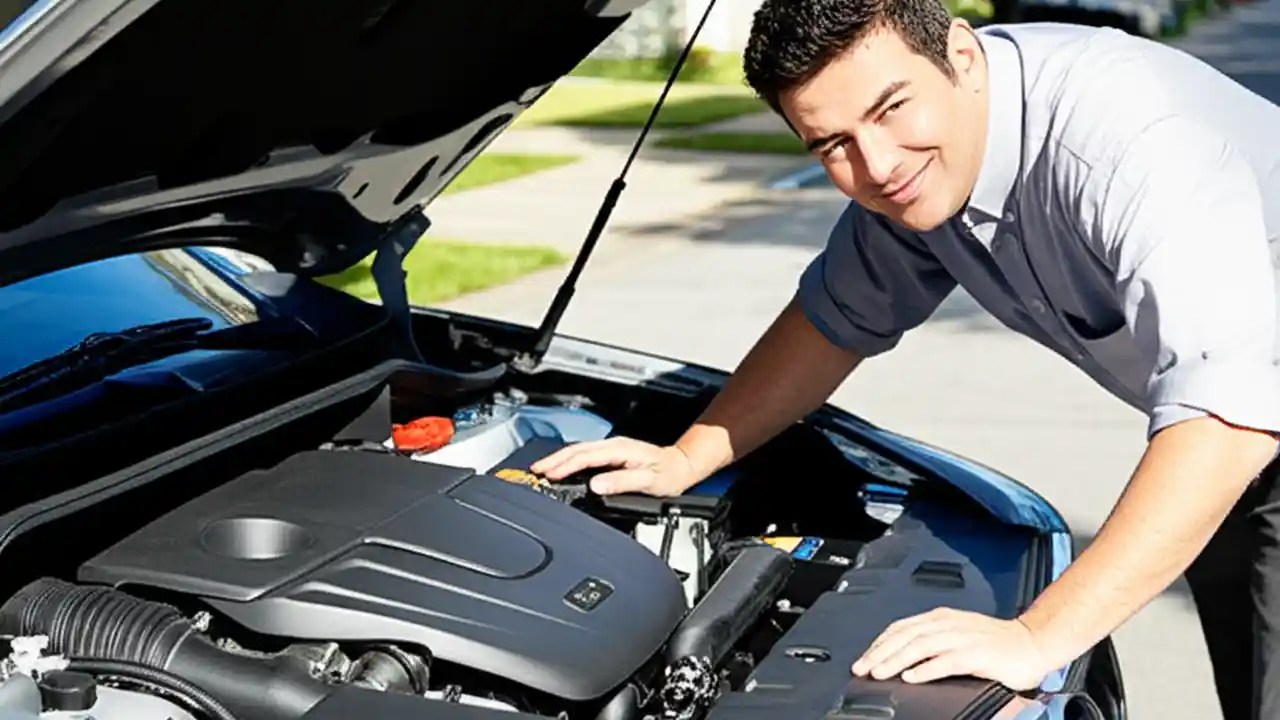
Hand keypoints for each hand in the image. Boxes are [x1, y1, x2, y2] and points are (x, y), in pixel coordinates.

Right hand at [529, 437, 699, 495]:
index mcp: (620, 450)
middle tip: (535, 470)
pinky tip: (562, 468)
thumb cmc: (668, 475)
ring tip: (542, 469)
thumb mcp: (649, 481)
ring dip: (559, 459)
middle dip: (554, 459)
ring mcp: (612, 449)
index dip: (565, 465)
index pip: (586, 456)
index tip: (549, 474)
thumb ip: (622, 482)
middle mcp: (613, 446)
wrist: (681, 466)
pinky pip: (585, 455)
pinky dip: (570, 461)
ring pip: (579, 451)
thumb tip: (596, 485)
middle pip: (577, 450)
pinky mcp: (611, 454)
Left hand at [851, 608, 1053, 691]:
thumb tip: (901, 658)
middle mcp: (948, 624)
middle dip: (880, 653)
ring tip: (880, 672)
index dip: (879, 643)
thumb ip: (931, 642)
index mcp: (941, 618)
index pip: (901, 628)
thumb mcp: (956, 635)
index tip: (863, 658)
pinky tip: (912, 677)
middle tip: (862, 668)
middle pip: (906, 636)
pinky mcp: (977, 654)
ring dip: (896, 660)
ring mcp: (963, 638)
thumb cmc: (996, 643)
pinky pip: (946, 661)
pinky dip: (926, 669)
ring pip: (921, 646)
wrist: (1033, 642)